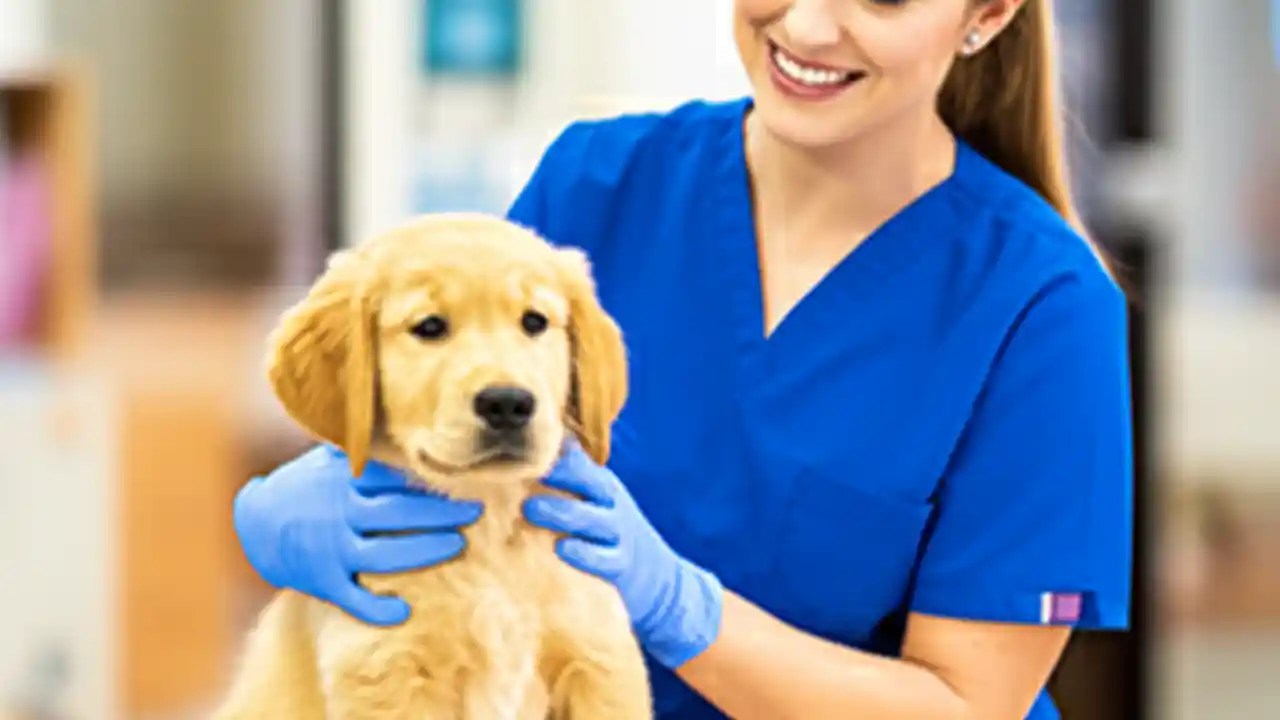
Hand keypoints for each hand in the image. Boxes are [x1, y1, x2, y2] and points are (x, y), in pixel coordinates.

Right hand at [233, 445, 482, 624]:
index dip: (430, 481)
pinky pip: (352, 598)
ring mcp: (330, 549)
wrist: (255, 524)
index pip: (393, 479)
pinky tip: (404, 612)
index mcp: (342, 480)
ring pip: (384, 556)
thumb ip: (364, 449)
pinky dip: (376, 609)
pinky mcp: (323, 581)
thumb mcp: (328, 459)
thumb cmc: (307, 486)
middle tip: (476, 510)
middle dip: (442, 514)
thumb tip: (406, 427)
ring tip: (457, 544)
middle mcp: (338, 513)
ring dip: (424, 552)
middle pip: (398, 514)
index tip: (465, 478)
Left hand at [523, 441, 723, 667]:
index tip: (522, 452)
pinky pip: (603, 558)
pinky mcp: (621, 567)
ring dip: (560, 514)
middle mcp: (613, 506)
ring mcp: (619, 536)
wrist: (659, 580)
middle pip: (591, 484)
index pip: (581, 463)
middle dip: (559, 477)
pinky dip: (583, 553)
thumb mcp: (597, 504)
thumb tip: (530, 454)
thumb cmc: (611, 536)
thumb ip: (570, 483)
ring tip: (529, 510)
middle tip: (522, 475)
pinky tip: (561, 549)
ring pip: (592, 520)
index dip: (555, 456)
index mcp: (603, 488)